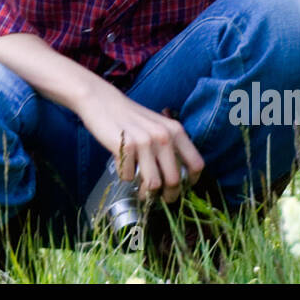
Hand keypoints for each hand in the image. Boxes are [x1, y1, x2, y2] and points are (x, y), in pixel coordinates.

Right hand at [75, 80, 204, 203]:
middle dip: (168, 195)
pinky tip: (122, 166)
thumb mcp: (158, 125)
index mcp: (176, 131)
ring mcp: (145, 142)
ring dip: (146, 193)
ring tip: (141, 191)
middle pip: (174, 180)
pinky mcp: (126, 147)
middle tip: (160, 198)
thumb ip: (170, 145)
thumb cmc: (130, 117)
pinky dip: (125, 176)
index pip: (196, 164)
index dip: (191, 181)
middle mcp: (164, 136)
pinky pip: (129, 176)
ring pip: (153, 184)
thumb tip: (177, 178)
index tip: (182, 187)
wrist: (102, 101)